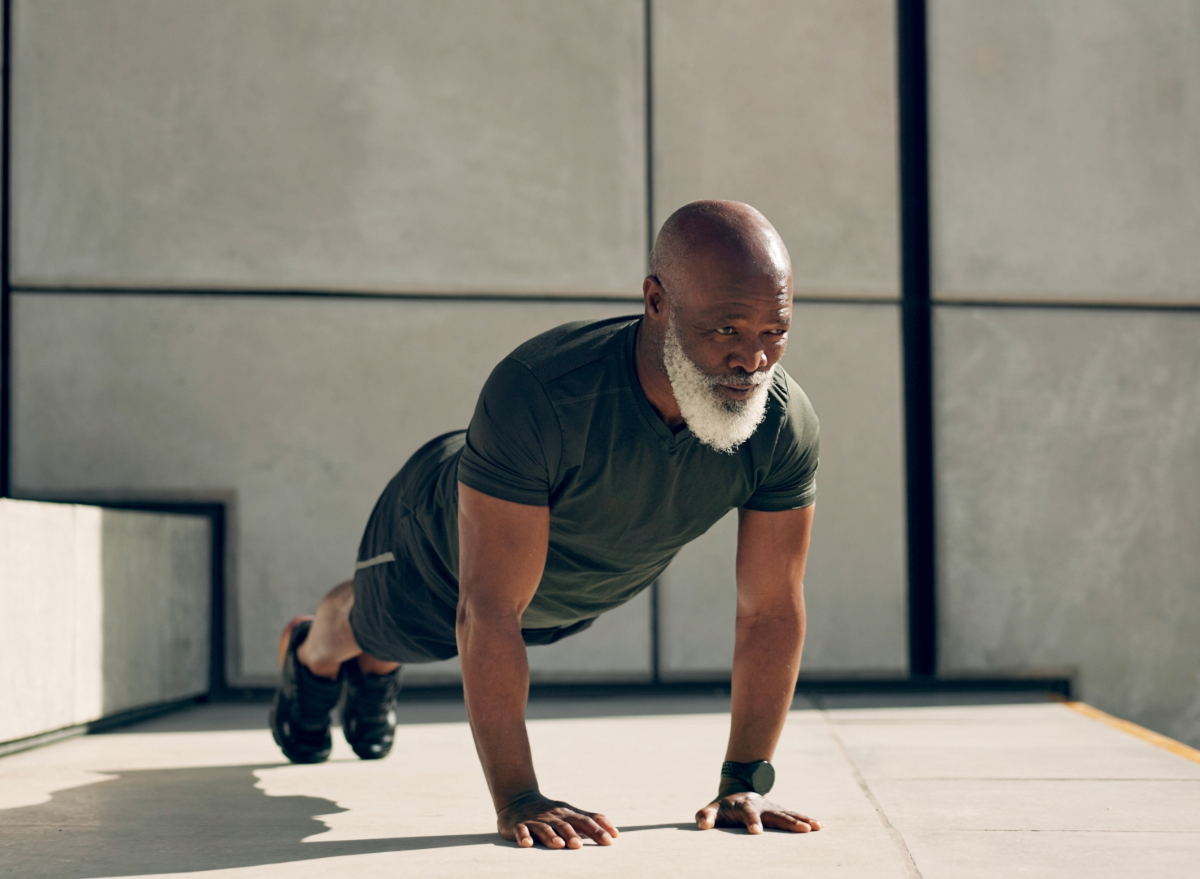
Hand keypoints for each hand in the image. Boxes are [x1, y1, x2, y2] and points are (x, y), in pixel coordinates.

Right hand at [497, 791, 618, 848]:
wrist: (518, 798)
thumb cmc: (551, 812)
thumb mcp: (571, 813)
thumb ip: (591, 821)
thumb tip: (615, 833)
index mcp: (567, 815)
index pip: (585, 821)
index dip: (597, 830)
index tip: (610, 840)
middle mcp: (553, 817)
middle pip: (565, 825)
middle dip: (572, 835)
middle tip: (579, 846)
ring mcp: (535, 821)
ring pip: (544, 829)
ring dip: (551, 836)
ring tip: (559, 845)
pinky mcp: (518, 824)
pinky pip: (521, 830)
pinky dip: (523, 836)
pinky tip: (527, 843)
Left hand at [696, 791, 821, 833]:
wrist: (737, 792)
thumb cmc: (722, 808)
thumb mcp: (711, 811)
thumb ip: (705, 816)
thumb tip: (702, 825)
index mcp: (744, 806)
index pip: (748, 815)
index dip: (752, 822)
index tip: (756, 832)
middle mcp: (761, 806)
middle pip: (776, 814)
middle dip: (789, 822)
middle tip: (803, 830)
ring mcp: (772, 808)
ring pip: (789, 814)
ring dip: (803, 820)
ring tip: (816, 827)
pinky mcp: (780, 812)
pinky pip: (794, 815)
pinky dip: (806, 820)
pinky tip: (820, 826)